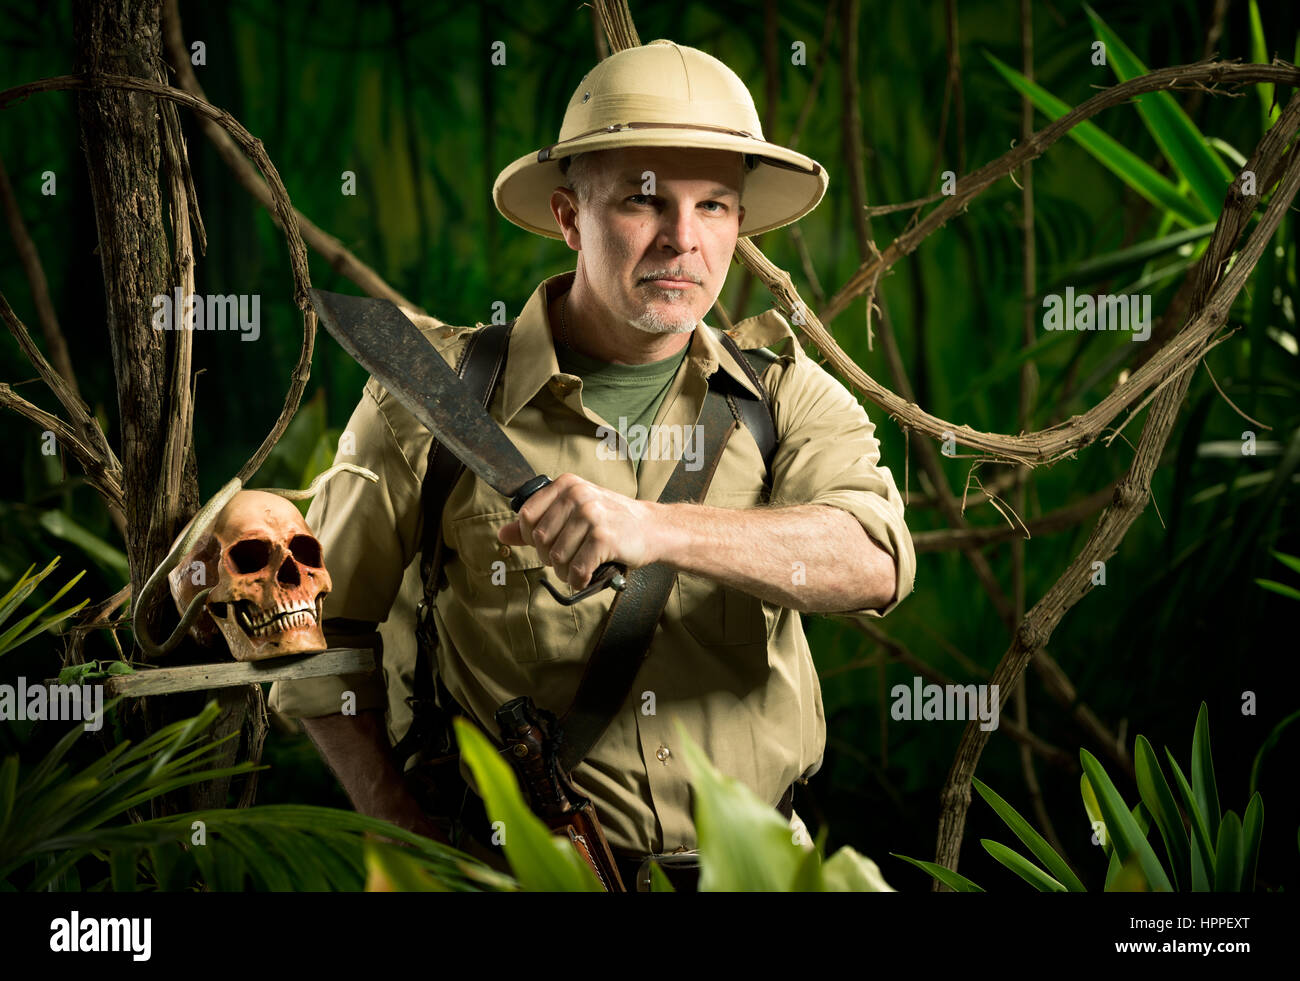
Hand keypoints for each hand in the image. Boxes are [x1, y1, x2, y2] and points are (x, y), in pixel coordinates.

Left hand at [498, 473, 657, 588]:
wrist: (652, 528)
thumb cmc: (612, 521)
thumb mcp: (574, 513)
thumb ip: (538, 522)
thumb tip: (502, 534)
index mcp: (567, 485)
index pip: (527, 515)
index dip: (531, 537)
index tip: (547, 544)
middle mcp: (578, 496)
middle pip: (540, 539)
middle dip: (549, 558)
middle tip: (566, 560)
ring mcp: (591, 515)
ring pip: (556, 557)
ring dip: (564, 572)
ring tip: (577, 568)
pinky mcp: (603, 538)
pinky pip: (576, 569)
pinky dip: (579, 580)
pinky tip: (587, 577)